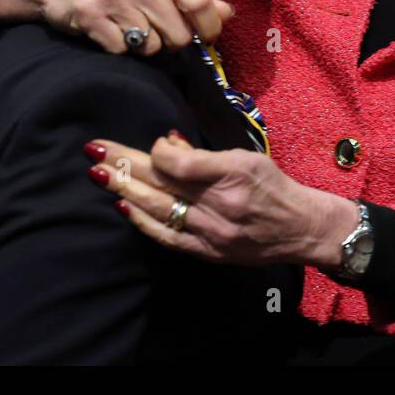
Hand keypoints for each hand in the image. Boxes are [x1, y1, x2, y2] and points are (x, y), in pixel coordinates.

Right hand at [0, 0, 233, 53]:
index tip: (209, 37)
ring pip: (152, 47)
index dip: (211, 26)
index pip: (201, 2)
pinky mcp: (91, 17)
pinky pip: (122, 51)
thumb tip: (227, 13)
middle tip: (157, 29)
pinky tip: (110, 31)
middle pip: (179, 35)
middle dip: (173, 41)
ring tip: (130, 27)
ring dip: (145, 45)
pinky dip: (119, 48)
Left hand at [84, 132, 359, 267]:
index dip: (157, 151)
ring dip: (124, 189)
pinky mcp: (207, 251)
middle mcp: (220, 204)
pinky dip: (143, 221)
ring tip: (98, 173)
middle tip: (94, 149)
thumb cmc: (273, 186)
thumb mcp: (247, 157)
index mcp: (233, 173)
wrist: (299, 228)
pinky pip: (167, 236)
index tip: (152, 144)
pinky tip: (124, 206)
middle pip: (161, 182)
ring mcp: (211, 231)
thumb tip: (167, 144)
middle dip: (124, 164)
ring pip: (158, 208)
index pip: (180, 162)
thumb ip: (205, 154)